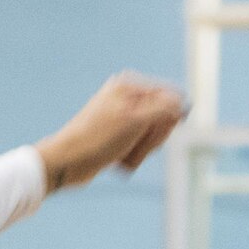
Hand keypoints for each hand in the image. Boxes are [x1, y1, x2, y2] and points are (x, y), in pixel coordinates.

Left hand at [38, 72, 189, 192]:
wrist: (65, 162)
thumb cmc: (97, 140)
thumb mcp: (136, 121)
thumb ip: (164, 109)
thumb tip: (183, 103)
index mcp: (130, 85)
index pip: (171, 99)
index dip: (167, 121)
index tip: (151, 132)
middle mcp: (126, 98)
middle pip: (163, 120)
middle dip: (152, 139)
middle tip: (133, 144)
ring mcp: (121, 118)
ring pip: (151, 138)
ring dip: (141, 152)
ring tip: (121, 155)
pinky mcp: (116, 137)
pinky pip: (138, 148)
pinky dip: (131, 157)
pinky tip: (116, 162)